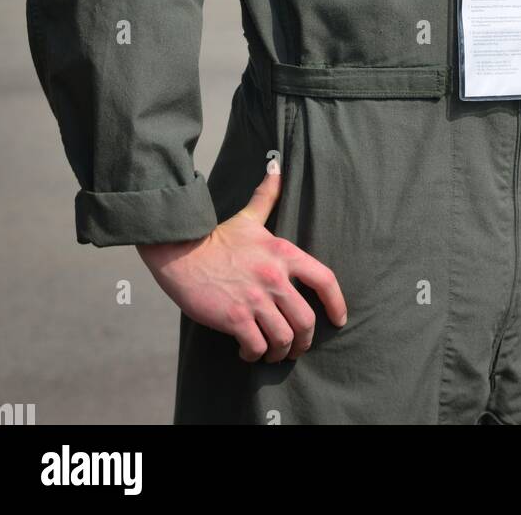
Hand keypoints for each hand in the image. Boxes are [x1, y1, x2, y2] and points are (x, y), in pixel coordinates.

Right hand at [136, 165, 347, 361]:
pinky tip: (248, 351)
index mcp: (283, 253)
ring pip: (284, 338)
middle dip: (304, 340)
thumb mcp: (248, 218)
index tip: (339, 319)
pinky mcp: (234, 317)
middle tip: (296, 347)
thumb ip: (267, 196)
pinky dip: (255, 354)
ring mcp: (255, 298)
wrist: (181, 252)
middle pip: (306, 320)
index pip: (325, 279)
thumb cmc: (217, 237)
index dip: (337, 303)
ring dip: (280, 351)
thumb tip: (276, 166)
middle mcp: (274, 276)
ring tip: (271, 352)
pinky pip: (256, 346)